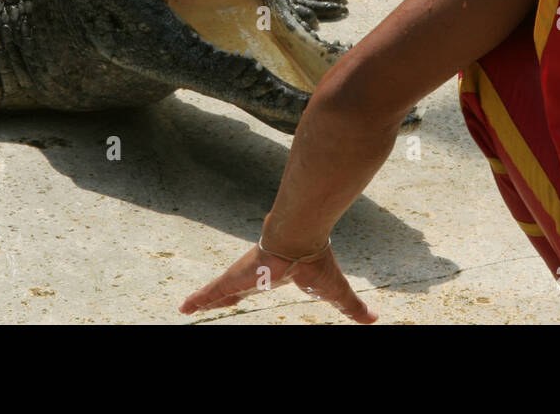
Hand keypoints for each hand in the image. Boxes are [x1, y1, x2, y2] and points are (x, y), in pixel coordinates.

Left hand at [179, 242, 377, 323]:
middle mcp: (258, 274)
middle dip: (225, 295)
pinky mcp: (233, 278)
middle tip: (215, 302)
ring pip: (220, 290)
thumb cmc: (317, 261)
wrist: (301, 239)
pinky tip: (184, 308)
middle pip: (237, 287)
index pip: (263, 283)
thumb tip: (376, 320)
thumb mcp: (336, 292)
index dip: (254, 288)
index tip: (248, 291)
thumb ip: (352, 307)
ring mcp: (243, 276)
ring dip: (206, 299)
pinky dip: (198, 300)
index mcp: (279, 275)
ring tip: (190, 306)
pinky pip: (211, 292)